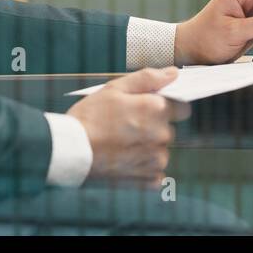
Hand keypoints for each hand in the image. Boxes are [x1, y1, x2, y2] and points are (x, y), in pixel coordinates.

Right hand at [66, 67, 190, 185]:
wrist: (69, 152)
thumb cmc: (89, 118)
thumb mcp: (114, 89)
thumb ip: (148, 78)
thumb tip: (173, 73)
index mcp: (157, 110)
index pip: (182, 108)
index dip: (166, 107)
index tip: (148, 110)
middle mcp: (161, 135)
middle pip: (168, 130)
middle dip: (152, 127)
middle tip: (125, 127)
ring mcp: (155, 159)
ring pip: (160, 151)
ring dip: (147, 148)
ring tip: (120, 145)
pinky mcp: (148, 180)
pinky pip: (155, 173)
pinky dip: (143, 169)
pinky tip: (124, 161)